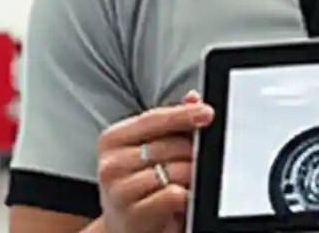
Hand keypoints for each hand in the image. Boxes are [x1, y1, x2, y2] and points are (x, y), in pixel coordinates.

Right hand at [97, 91, 214, 232]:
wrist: (123, 230)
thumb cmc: (137, 188)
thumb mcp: (147, 154)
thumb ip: (169, 124)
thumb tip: (194, 98)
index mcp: (112, 140)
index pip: (152, 119)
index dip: (182, 114)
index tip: (207, 113)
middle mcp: (111, 163)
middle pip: (169, 146)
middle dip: (193, 152)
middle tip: (200, 160)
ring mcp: (120, 190)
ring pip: (175, 170)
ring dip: (192, 176)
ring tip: (191, 182)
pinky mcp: (134, 214)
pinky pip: (173, 195)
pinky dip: (186, 195)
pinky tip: (186, 198)